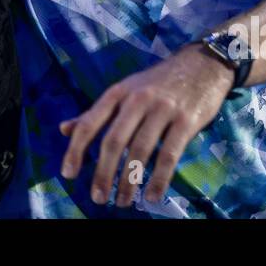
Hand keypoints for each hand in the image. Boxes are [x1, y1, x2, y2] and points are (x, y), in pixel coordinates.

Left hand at [58, 43, 232, 206]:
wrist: (202, 64)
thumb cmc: (157, 82)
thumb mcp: (125, 90)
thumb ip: (97, 111)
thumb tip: (63, 129)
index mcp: (118, 92)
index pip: (90, 122)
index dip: (76, 149)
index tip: (68, 174)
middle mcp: (138, 99)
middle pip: (114, 141)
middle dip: (104, 173)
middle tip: (98, 198)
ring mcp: (163, 108)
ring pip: (140, 150)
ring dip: (129, 181)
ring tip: (123, 201)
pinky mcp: (186, 120)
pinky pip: (169, 154)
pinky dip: (159, 179)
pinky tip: (151, 195)